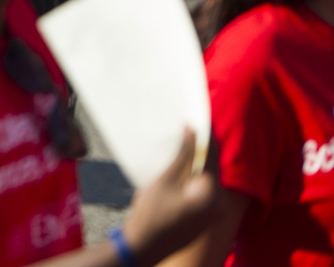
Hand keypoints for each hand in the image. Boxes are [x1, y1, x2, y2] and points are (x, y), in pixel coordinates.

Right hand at [121, 128, 217, 264]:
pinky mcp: (208, 217)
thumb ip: (183, 155)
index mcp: (213, 194)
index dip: (204, 135)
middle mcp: (221, 204)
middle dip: (200, 149)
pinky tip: (180, 168)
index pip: (213, 155)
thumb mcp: (166, 179)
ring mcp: (216, 212)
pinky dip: (195, 177)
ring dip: (196, 163)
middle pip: (212, 167)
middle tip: (186, 130)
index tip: (196, 118)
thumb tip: (192, 130)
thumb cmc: (152, 213)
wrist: (145, 247)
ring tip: (180, 146)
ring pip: (208, 178)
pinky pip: (205, 189)